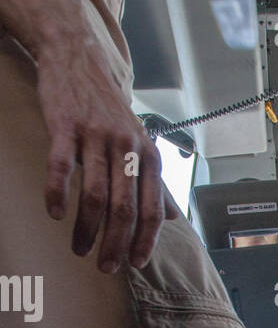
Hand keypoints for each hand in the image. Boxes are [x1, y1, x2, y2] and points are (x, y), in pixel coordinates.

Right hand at [36, 32, 178, 271]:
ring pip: (95, 194)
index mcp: (148, 155)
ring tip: (78, 248)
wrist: (77, 59)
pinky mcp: (66, 125)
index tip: (135, 264)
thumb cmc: (109, 109)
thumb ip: (154, 181)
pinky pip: (62, 166)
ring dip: (86, 228)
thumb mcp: (140, 142)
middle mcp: (127, 147)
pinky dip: (58, 193)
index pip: (153, 208)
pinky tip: (54, 213)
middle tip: (105, 267)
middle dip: (116, 244)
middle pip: (125, 208)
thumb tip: (172, 217)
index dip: (145, 239)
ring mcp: (96, 136)